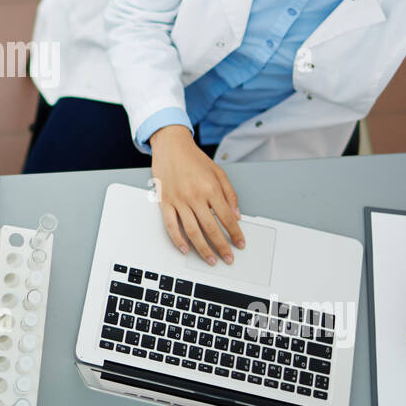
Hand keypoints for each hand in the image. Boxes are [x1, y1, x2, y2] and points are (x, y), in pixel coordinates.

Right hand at [149, 125, 245, 264]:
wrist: (171, 146)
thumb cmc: (194, 158)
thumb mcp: (218, 172)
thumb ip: (229, 194)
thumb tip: (236, 215)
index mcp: (210, 188)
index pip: (227, 218)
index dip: (235, 233)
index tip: (240, 243)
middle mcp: (195, 196)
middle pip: (211, 228)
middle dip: (222, 247)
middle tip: (228, 258)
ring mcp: (178, 200)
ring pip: (192, 231)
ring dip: (203, 249)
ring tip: (210, 259)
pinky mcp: (165, 202)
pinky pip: (171, 225)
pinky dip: (178, 240)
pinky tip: (186, 249)